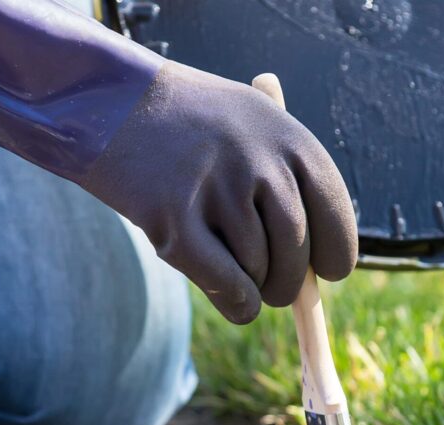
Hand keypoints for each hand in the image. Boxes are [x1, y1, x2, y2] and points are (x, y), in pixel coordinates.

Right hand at [82, 62, 356, 323]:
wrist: (107, 100)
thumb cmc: (185, 125)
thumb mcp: (248, 126)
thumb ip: (285, 186)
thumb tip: (314, 271)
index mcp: (287, 136)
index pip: (334, 212)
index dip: (336, 252)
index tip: (329, 272)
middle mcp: (258, 161)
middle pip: (298, 254)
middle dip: (288, 284)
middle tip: (276, 289)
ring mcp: (216, 191)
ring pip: (258, 275)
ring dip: (250, 285)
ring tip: (222, 257)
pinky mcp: (174, 222)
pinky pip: (228, 287)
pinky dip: (236, 304)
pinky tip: (232, 300)